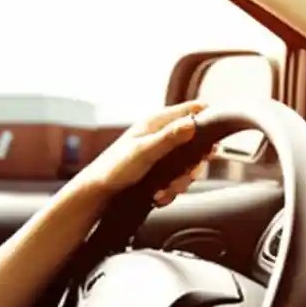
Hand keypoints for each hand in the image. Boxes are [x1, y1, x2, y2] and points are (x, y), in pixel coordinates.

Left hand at [73, 100, 210, 206]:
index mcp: (158, 122)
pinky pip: (176, 178)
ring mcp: (160, 152)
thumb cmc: (114, 169)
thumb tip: (193, 123)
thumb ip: (168, 138)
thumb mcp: (144, 152)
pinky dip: (170, 190)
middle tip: (183, 176)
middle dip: (193, 165)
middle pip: (196, 143)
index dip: (207, 124)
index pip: (194, 110)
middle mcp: (161, 134)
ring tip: (164, 190)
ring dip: (180, 182)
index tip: (209, 146)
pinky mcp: (158, 169)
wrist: (97, 192)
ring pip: (187, 165)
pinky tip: (158, 196)